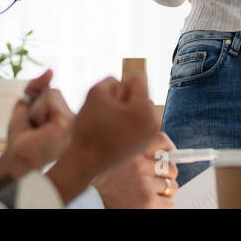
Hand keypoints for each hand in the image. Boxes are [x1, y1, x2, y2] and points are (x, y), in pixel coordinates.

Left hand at [0, 69, 73, 189]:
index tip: (35, 124)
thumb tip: (51, 70)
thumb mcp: (27, 106)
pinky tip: (41, 130)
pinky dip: (39, 112)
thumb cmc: (23, 140)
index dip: (37, 102)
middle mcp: (76, 120)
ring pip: (52, 93)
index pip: (54, 93)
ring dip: (36, 110)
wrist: (17, 159)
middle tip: (34, 127)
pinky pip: (50, 99)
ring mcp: (74, 122)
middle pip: (53, 91)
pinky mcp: (67, 122)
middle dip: (36, 106)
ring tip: (37, 129)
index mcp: (69, 118)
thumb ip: (37, 86)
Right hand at [46, 71, 160, 201]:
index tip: (111, 100)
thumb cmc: (89, 127)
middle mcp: (154, 121)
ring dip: (126, 110)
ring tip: (110, 124)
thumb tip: (124, 85)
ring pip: (139, 106)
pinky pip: (139, 120)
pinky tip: (114, 132)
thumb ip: (112, 80)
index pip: (139, 77)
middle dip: (125, 98)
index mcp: (144, 109)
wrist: (85, 162)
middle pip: (141, 93)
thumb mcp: (95, 92)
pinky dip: (127, 121)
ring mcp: (152, 133)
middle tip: (108, 115)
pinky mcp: (146, 141)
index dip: (121, 84)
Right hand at [94, 131, 178, 208]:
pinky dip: (162, 206)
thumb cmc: (104, 188)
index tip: (170, 153)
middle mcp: (137, 166)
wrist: (92, 205)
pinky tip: (148, 205)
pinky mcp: (148, 202)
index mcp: (130, 153)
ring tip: (150, 195)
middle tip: (158, 182)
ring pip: (172, 186)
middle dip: (167, 176)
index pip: (160, 139)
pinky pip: (169, 203)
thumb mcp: (115, 163)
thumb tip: (166, 154)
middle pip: (171, 167)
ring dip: (165, 192)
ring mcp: (144, 184)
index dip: (169, 147)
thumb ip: (137, 156)